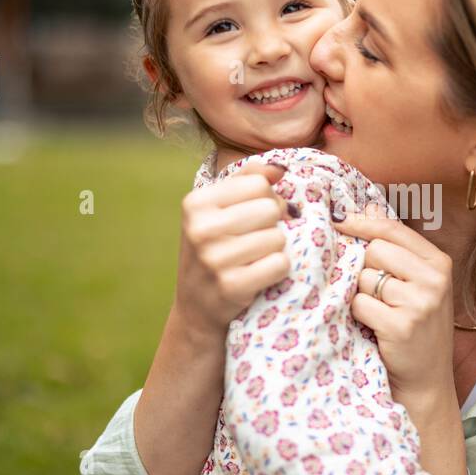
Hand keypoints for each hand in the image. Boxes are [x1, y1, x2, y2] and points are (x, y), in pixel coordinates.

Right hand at [173, 162, 294, 334]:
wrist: (197, 305)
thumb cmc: (215, 248)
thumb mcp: (217, 210)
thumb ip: (247, 180)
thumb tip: (278, 170)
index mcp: (196, 203)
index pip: (259, 184)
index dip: (267, 198)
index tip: (253, 215)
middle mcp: (200, 229)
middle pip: (271, 209)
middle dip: (273, 224)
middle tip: (256, 239)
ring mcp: (214, 259)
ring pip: (278, 237)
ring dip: (275, 249)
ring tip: (255, 257)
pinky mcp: (231, 286)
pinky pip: (280, 264)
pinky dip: (278, 270)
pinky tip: (259, 274)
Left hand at [331, 203, 455, 420]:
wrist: (426, 379)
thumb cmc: (417, 327)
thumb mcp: (417, 283)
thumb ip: (395, 246)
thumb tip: (369, 206)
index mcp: (439, 262)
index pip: (391, 228)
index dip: (361, 223)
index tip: (339, 221)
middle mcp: (434, 279)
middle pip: (374, 250)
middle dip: (365, 267)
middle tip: (377, 291)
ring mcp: (419, 302)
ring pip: (364, 277)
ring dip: (362, 293)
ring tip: (379, 311)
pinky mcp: (401, 325)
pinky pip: (360, 304)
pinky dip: (359, 314)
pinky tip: (374, 326)